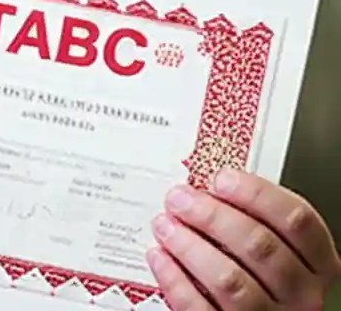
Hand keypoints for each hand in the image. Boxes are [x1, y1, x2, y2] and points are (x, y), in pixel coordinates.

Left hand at [147, 169, 340, 309]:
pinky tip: (159, 256)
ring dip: (189, 245)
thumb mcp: (280, 250)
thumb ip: (257, 221)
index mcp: (318, 264)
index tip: (222, 179)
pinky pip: (199, 307)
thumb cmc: (266, 278)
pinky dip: (174, 279)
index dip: (257, 194)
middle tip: (180, 199)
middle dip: (212, 216)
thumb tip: (211, 189)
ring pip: (229, 279)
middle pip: (259, 246)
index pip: (297, 220)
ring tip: (165, 225)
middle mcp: (300, 293)